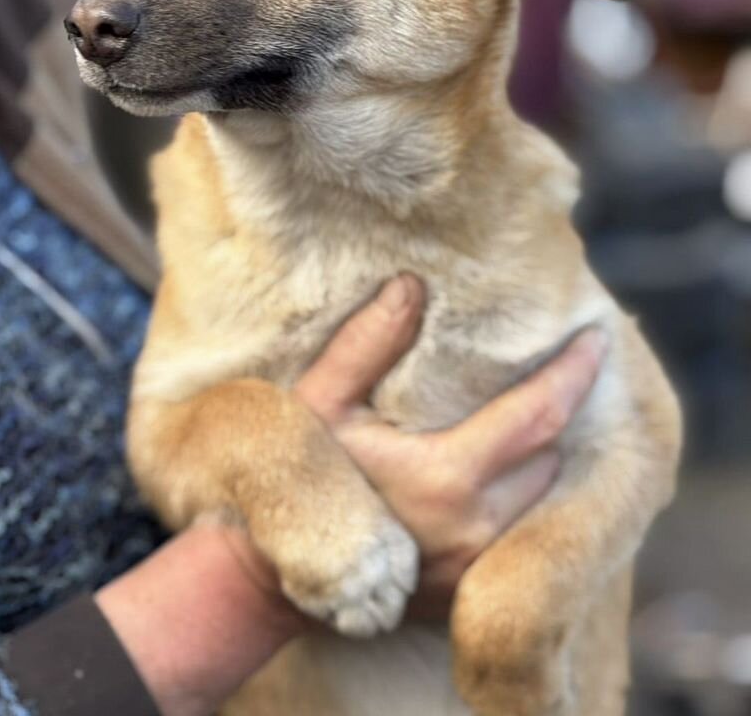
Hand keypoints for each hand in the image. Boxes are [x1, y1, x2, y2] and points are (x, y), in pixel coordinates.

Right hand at [296, 274, 605, 617]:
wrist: (279, 567)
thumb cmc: (299, 475)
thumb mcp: (319, 402)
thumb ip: (365, 345)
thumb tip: (410, 286)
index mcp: (444, 479)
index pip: (536, 417)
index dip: (573, 374)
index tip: (596, 339)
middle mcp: (475, 530)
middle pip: (549, 456)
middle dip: (560, 411)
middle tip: (563, 368)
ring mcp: (477, 568)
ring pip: (544, 497)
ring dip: (544, 453)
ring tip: (535, 413)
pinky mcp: (470, 590)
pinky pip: (524, 533)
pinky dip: (526, 493)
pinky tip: (508, 467)